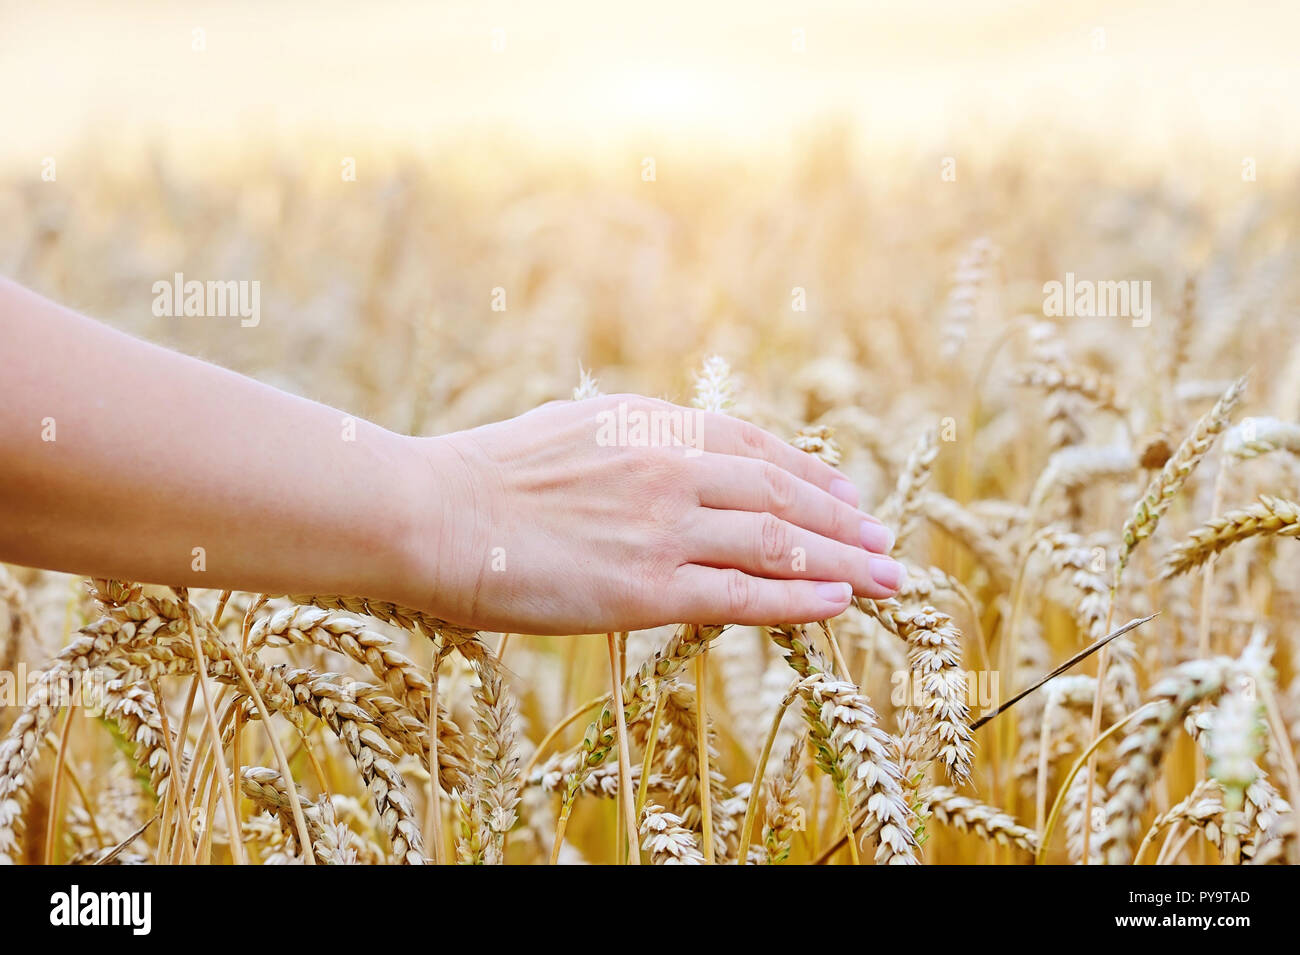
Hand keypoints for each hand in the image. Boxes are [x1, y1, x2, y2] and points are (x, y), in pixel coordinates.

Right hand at [403, 395, 902, 634]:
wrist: (435, 512)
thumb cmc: (490, 473)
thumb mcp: (577, 428)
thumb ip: (637, 440)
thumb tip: (679, 453)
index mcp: (653, 425)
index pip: (755, 448)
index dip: (812, 474)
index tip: (846, 495)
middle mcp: (671, 469)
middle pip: (782, 496)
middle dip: (843, 520)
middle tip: (884, 541)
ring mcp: (662, 529)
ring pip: (777, 544)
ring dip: (841, 562)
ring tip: (884, 578)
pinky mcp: (644, 589)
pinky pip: (742, 596)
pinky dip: (799, 600)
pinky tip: (837, 604)